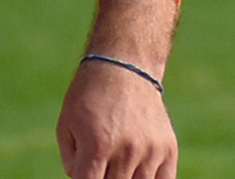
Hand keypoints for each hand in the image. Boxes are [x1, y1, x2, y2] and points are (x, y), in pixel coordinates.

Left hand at [56, 58, 177, 178]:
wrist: (123, 66)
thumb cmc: (89, 97)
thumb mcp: (66, 126)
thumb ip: (72, 163)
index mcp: (98, 145)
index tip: (87, 173)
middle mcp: (127, 150)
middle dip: (104, 177)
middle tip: (102, 161)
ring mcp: (151, 150)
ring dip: (126, 178)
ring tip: (118, 162)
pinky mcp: (168, 148)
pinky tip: (138, 172)